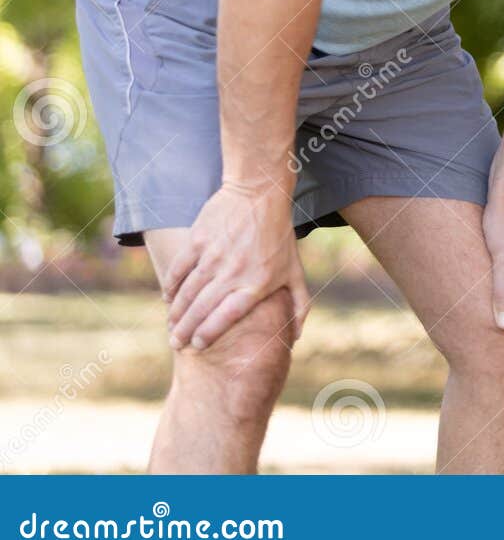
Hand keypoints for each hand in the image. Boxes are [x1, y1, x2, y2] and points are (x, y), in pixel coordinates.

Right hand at [165, 183, 308, 349]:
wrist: (260, 193)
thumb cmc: (279, 235)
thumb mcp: (294, 270)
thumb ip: (298, 304)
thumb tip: (297, 336)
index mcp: (257, 283)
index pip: (226, 317)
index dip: (208, 334)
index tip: (197, 346)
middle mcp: (234, 272)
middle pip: (202, 309)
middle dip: (185, 331)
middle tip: (175, 343)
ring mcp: (214, 256)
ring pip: (187, 293)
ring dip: (176, 313)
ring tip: (171, 327)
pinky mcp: (198, 240)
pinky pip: (178, 270)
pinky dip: (170, 287)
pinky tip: (168, 299)